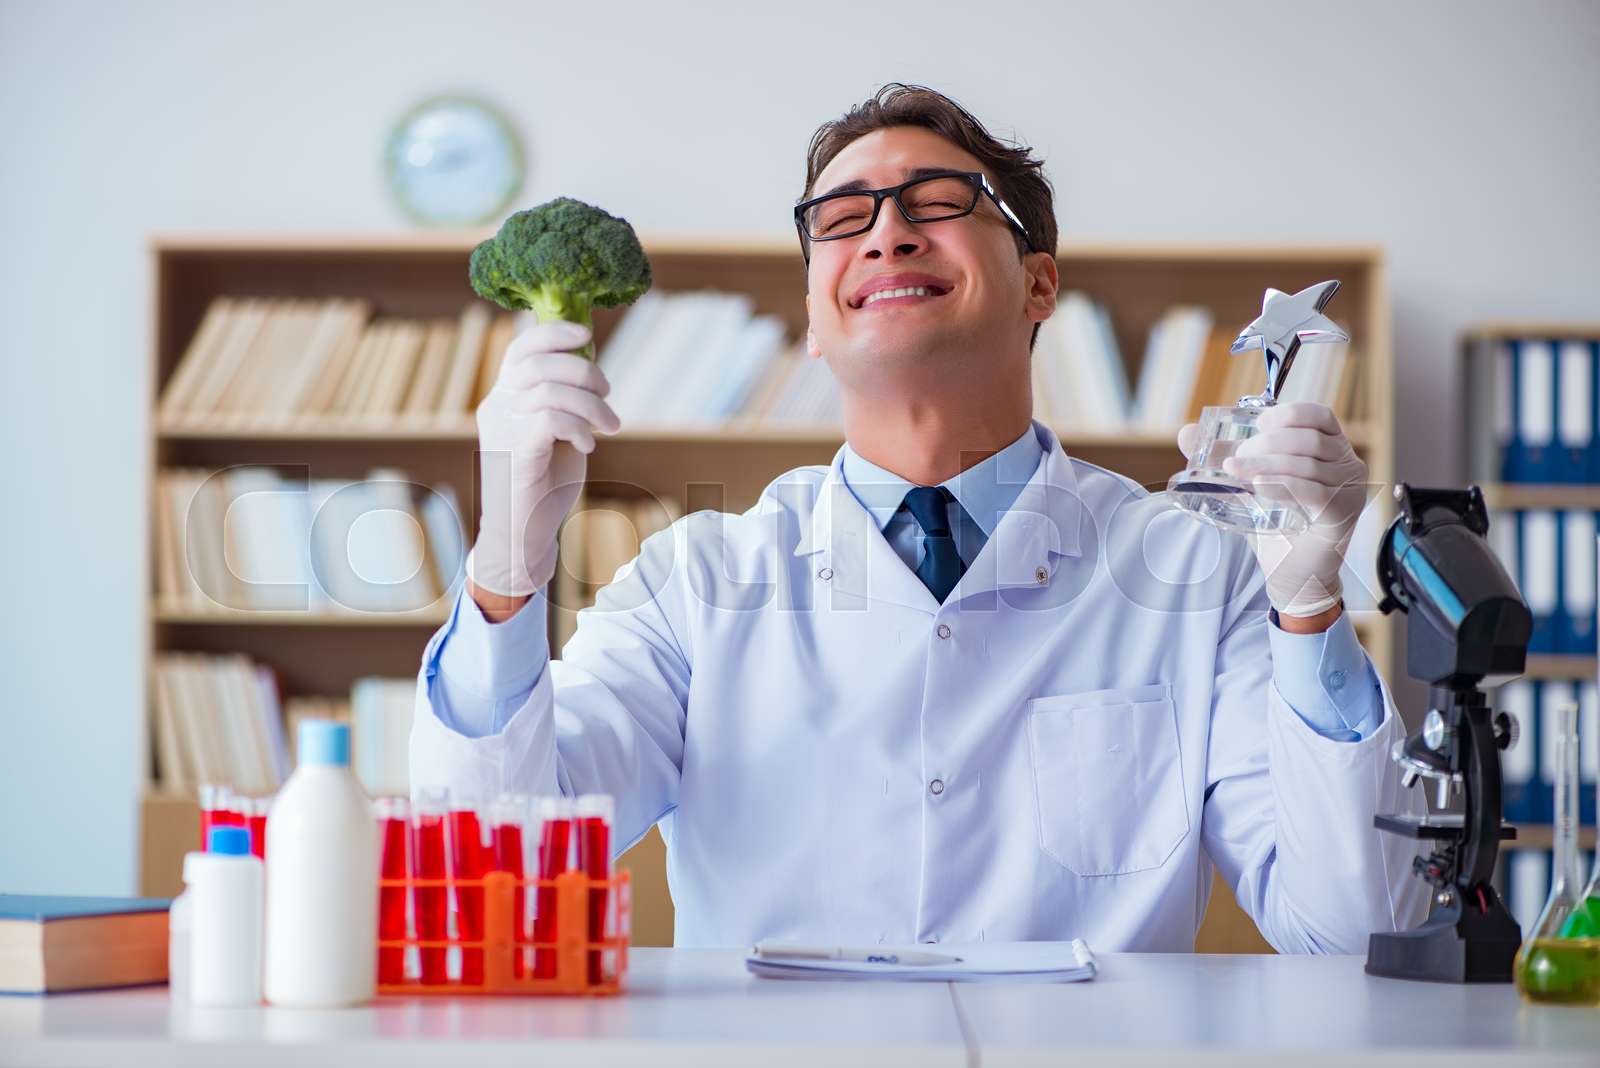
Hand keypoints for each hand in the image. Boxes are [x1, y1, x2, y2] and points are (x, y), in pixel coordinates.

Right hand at [466, 320, 619, 597]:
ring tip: (608, 424)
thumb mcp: (557, 433)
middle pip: (539, 363)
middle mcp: (496, 408)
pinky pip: (549, 419)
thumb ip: (565, 401)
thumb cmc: (544, 485)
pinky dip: (577, 426)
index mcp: (503, 398)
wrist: (523, 534)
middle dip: (584, 372)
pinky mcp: (515, 453)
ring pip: (548, 389)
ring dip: (590, 403)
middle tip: (608, 394)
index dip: (553, 332)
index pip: (520, 348)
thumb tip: (591, 368)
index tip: (586, 334)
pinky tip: (587, 444)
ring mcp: (502, 430)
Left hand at [1177, 402, 1367, 617]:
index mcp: (1331, 448)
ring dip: (1266, 464)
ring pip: (1308, 465)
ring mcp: (1349, 490)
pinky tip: (1259, 487)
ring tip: (1237, 472)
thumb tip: (1186, 432)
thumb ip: (1223, 455)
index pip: (1319, 416)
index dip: (1288, 414)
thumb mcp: (1247, 482)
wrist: (1291, 572)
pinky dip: (1283, 485)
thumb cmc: (1275, 522)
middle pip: (1310, 439)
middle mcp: (1348, 464)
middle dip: (1267, 444)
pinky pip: (1314, 492)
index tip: (1257, 427)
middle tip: (1236, 460)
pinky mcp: (1342, 514)